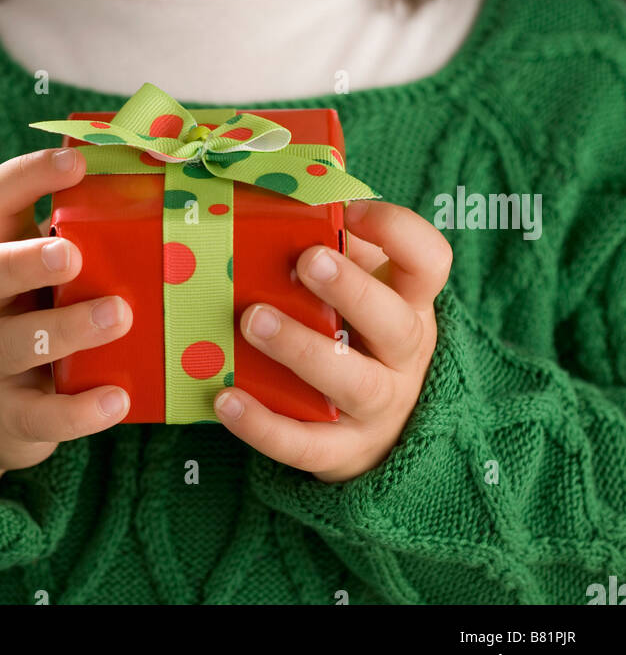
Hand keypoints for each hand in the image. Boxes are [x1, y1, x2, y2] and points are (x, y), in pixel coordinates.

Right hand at [0, 147, 132, 485]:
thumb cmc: (40, 313)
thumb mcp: (47, 272)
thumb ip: (91, 239)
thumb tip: (180, 192)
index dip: (27, 176)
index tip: (75, 162)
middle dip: (28, 260)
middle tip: (70, 253)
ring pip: (17, 342)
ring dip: (68, 327)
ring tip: (119, 316)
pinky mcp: (11, 412)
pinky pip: (40, 414)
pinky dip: (78, 411)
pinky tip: (117, 400)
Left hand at [213, 199, 452, 481]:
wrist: (376, 430)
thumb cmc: (354, 333)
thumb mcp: (359, 288)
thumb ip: (334, 247)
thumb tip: (284, 200)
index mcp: (410, 302)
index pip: (430, 261)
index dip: (397, 231)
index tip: (350, 211)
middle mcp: (405, 356)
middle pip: (396, 325)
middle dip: (352, 290)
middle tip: (306, 260)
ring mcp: (379, 409)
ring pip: (353, 383)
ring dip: (302, 349)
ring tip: (253, 320)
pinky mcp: (343, 453)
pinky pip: (306, 444)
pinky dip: (263, 424)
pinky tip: (225, 397)